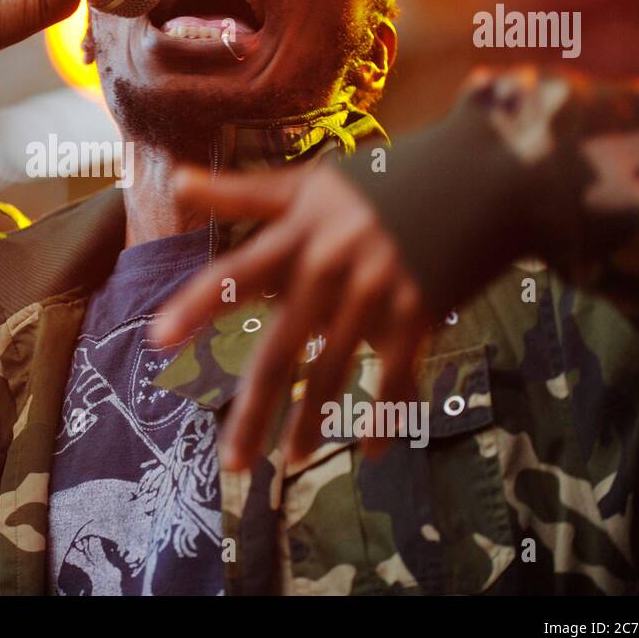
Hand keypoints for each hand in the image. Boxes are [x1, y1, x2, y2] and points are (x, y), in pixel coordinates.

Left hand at [149, 162, 429, 470]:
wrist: (481, 175)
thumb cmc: (384, 180)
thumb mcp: (311, 181)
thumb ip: (242, 194)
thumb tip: (175, 182)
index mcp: (299, 235)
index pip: (236, 275)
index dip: (197, 306)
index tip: (156, 340)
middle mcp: (332, 269)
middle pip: (282, 351)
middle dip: (255, 411)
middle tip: (233, 462)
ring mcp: (378, 295)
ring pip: (335, 374)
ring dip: (312, 423)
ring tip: (289, 459)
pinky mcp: (421, 314)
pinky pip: (397, 377)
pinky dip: (386, 415)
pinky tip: (372, 450)